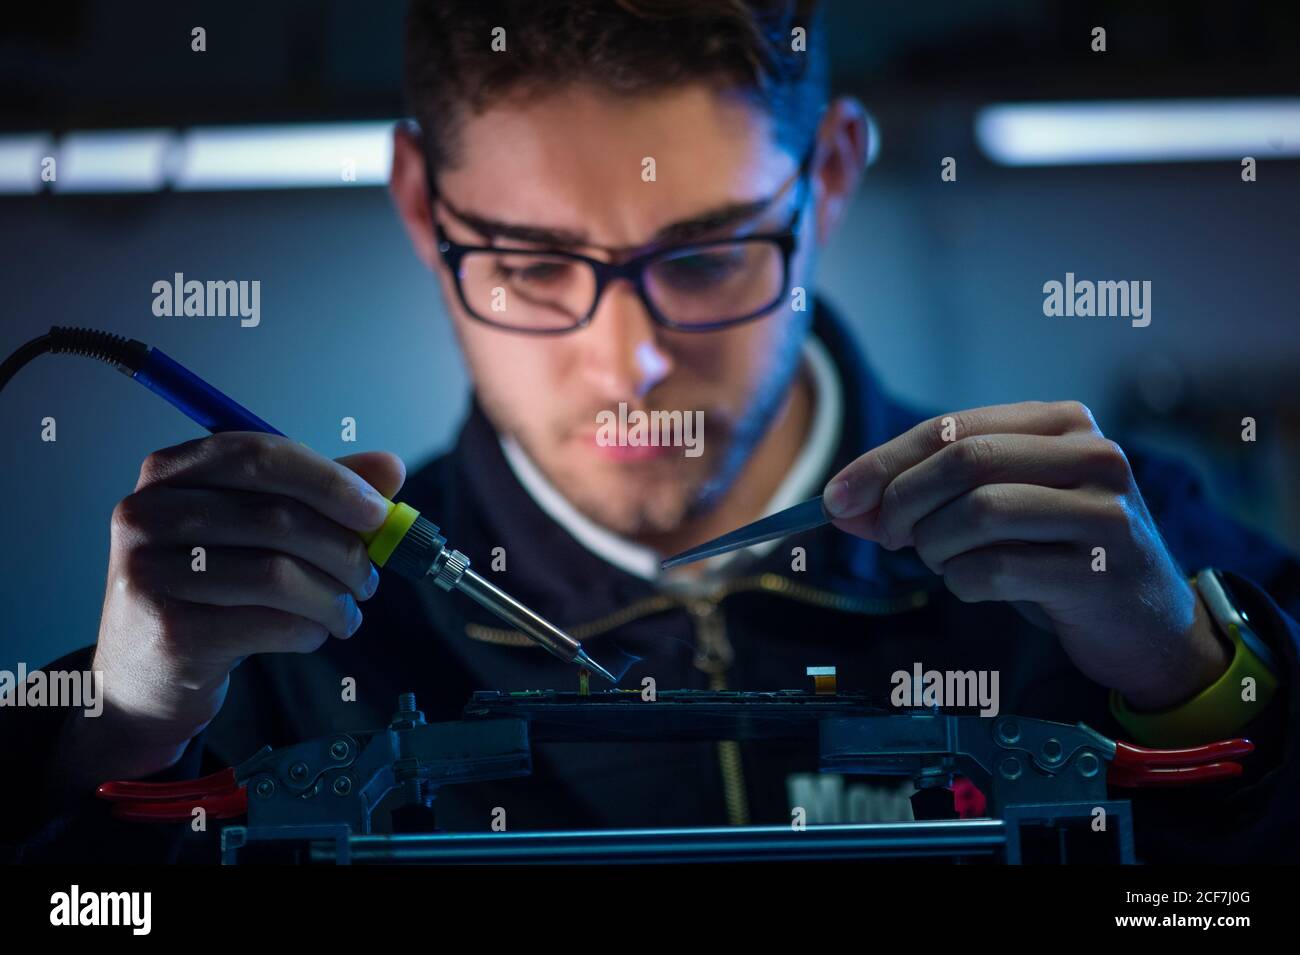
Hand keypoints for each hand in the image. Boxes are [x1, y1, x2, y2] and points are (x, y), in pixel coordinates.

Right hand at [58, 433, 404, 789]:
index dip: (330, 481)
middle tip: (370, 576)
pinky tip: (312, 634)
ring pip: (276, 574)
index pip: (260, 455)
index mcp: (170, 472)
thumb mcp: (256, 531)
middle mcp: (146, 514)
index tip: (378, 512)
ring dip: (332, 597)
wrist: (145, 676)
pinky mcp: (168, 632)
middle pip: (275, 516)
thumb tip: (389, 467)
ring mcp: (149, 573)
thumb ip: (319, 494)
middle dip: (342, 548)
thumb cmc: (211, 590)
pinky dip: (308, 630)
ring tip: (346, 612)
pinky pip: (267, 624)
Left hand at [823, 401, 1228, 709]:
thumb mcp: (997, 511)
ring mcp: (1103, 511)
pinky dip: (965, 581)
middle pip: (964, 460)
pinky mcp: (1101, 569)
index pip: (951, 427)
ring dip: (935, 544)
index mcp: (1061, 422)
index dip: (883, 461)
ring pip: (980, 510)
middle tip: (884, 536)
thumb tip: (843, 505)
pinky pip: (999, 569)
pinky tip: (976, 584)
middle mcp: (1092, 454)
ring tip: (940, 560)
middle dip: (902, 500)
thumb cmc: (1058, 554)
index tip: (837, 498)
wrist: (1146, 623)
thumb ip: (925, 497)